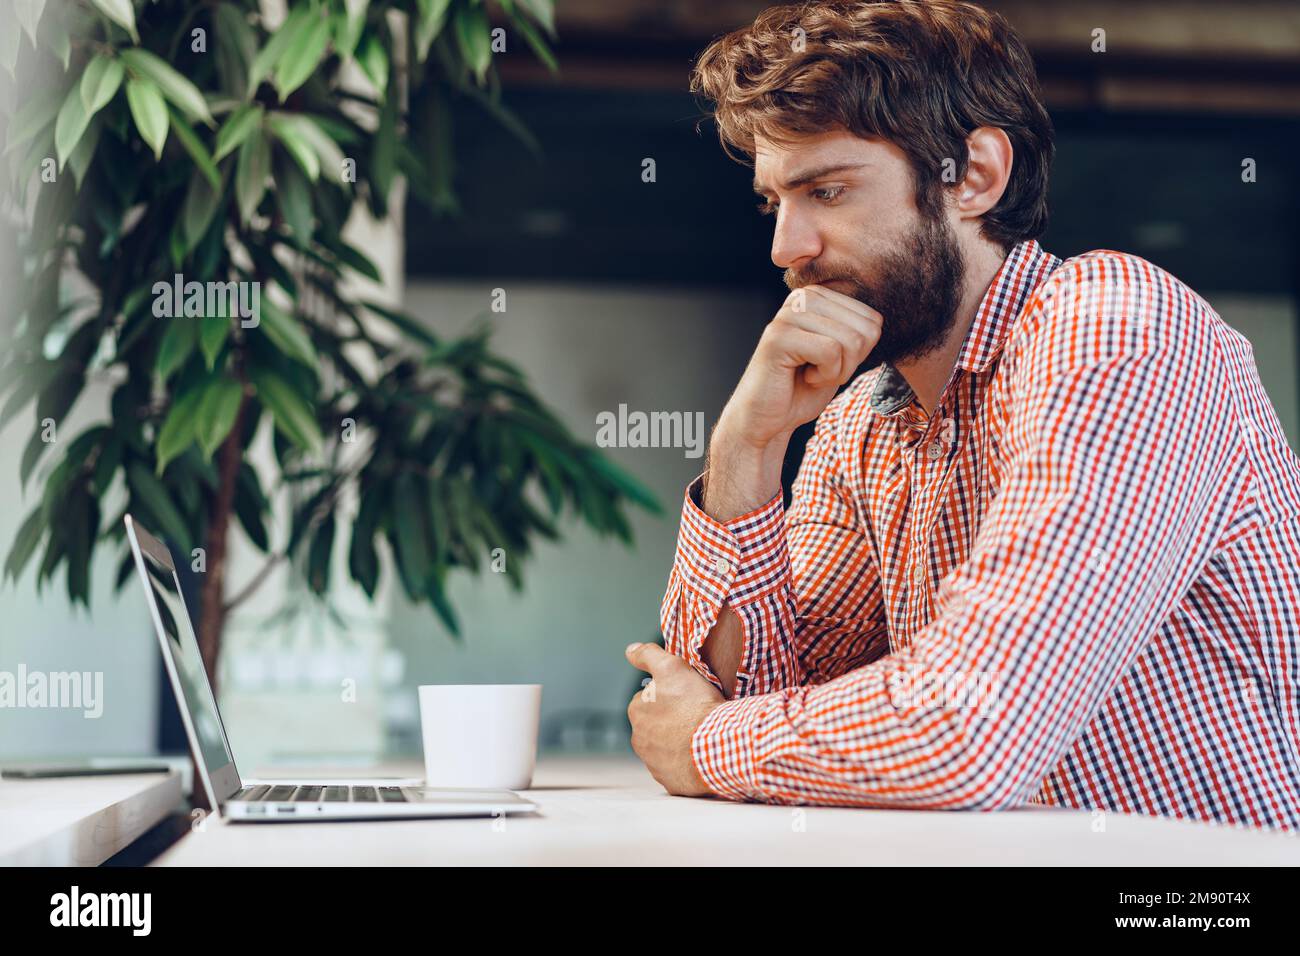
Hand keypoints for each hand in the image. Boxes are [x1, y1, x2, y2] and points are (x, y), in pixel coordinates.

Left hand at [625, 642, 724, 796]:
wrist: (719, 744)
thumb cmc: (695, 705)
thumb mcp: (673, 667)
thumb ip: (648, 655)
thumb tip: (630, 650)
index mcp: (636, 712)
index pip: (648, 699)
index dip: (668, 694)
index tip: (685, 696)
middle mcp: (639, 740)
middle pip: (655, 724)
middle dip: (671, 719)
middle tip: (694, 714)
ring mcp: (654, 764)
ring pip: (665, 748)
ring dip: (678, 741)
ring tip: (701, 733)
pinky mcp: (671, 783)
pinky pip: (678, 770)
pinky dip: (687, 763)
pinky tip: (702, 753)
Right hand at [706, 286, 880, 520]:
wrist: (766, 420)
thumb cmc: (803, 389)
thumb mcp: (841, 356)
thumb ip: (858, 333)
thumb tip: (880, 321)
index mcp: (818, 296)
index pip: (872, 321)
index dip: (858, 354)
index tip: (829, 363)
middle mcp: (802, 297)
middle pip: (864, 330)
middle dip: (850, 362)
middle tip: (819, 371)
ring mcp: (788, 314)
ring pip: (850, 341)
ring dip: (836, 371)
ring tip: (809, 374)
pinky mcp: (779, 336)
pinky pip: (831, 352)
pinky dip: (824, 376)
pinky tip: (802, 377)